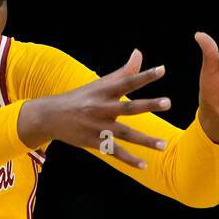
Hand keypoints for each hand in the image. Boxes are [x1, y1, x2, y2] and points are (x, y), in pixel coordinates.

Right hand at [18, 50, 171, 168]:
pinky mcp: (94, 142)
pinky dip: (129, 159)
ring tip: (163, 145)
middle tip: (168, 102)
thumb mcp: (99, 84)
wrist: (50, 116)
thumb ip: (123, 71)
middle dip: (148, 105)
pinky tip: (144, 165)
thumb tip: (139, 52)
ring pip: (125, 133)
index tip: (162, 69)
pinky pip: (115, 152)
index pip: (127, 81)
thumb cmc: (80, 98)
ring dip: (145, 140)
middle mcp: (102, 108)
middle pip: (129, 107)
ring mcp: (98, 127)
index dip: (144, 76)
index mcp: (104, 92)